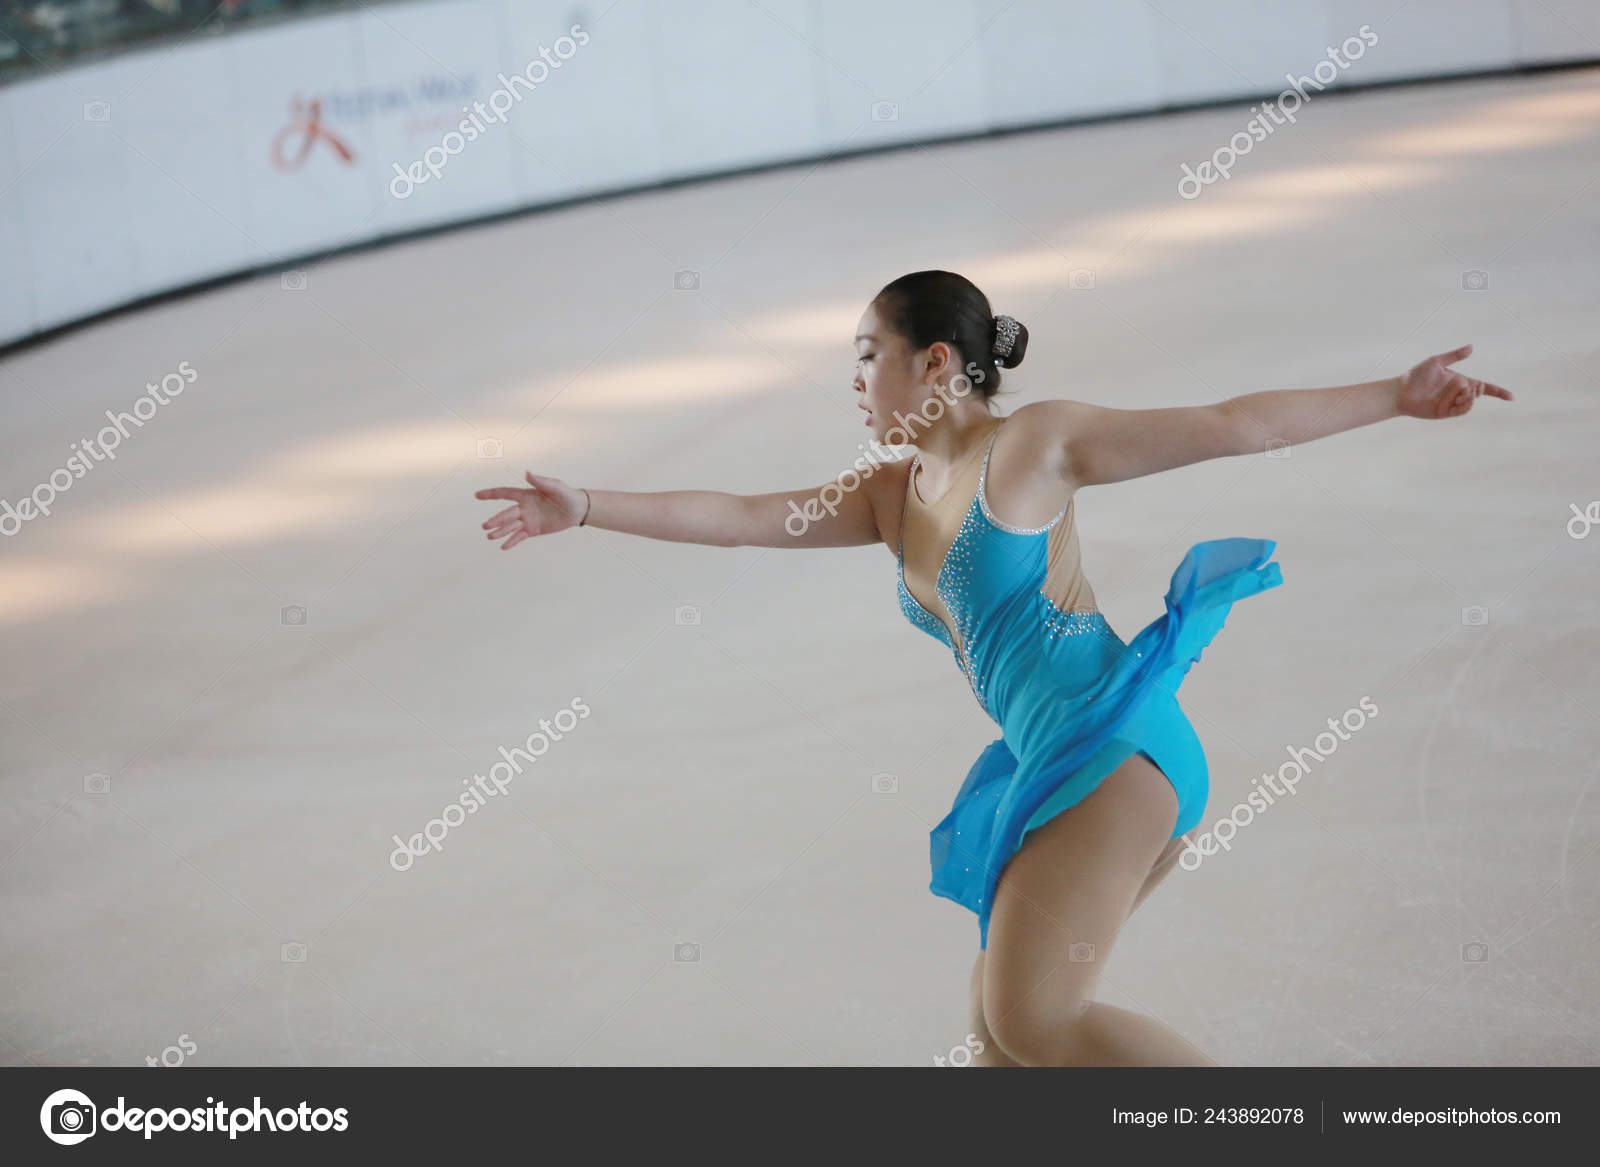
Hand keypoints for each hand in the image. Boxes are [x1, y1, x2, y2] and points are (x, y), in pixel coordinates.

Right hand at [475, 472, 586, 549]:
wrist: (577, 510)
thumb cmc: (566, 495)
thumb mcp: (555, 487)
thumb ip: (541, 482)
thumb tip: (527, 473)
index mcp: (526, 495)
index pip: (505, 494)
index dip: (490, 494)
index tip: (477, 495)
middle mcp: (523, 508)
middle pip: (506, 514)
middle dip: (496, 520)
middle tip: (485, 526)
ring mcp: (527, 520)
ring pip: (510, 526)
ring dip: (500, 531)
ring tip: (490, 536)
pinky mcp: (533, 530)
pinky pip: (520, 536)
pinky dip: (512, 541)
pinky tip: (504, 547)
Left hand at [1396, 344, 1513, 419]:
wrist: (1400, 390)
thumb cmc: (1416, 375)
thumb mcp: (1436, 362)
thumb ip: (1454, 356)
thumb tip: (1472, 347)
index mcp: (1460, 381)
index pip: (1483, 387)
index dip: (1498, 392)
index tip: (1511, 397)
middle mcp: (1458, 393)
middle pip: (1478, 393)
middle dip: (1479, 389)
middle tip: (1473, 385)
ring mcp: (1451, 404)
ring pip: (1470, 402)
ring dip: (1471, 396)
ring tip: (1467, 390)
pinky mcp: (1444, 412)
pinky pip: (1460, 411)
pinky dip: (1466, 406)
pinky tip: (1466, 399)